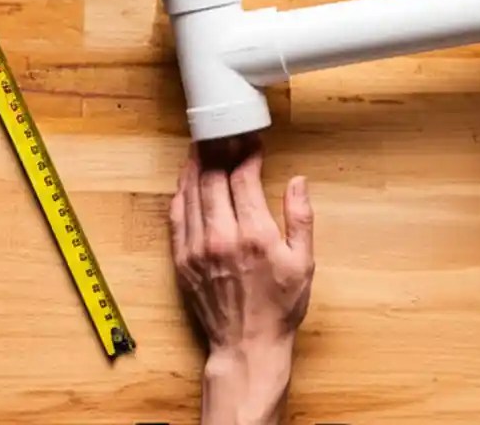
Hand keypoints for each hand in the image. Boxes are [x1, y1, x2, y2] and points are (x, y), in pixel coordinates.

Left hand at [170, 135, 314, 424]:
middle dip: (217, 151)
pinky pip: (176, 216)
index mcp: (254, 235)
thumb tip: (298, 182)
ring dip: (195, 166)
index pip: (243, 179)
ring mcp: (196, 248)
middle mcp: (220, 237)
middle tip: (223, 136)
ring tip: (201, 147)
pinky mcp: (182, 260)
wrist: (246, 344)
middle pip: (211, 179)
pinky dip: (180, 193)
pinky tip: (186, 180)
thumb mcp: (304, 262)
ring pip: (189, 193)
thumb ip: (300, 218)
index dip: (247, 155)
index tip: (253, 144)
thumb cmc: (279, 307)